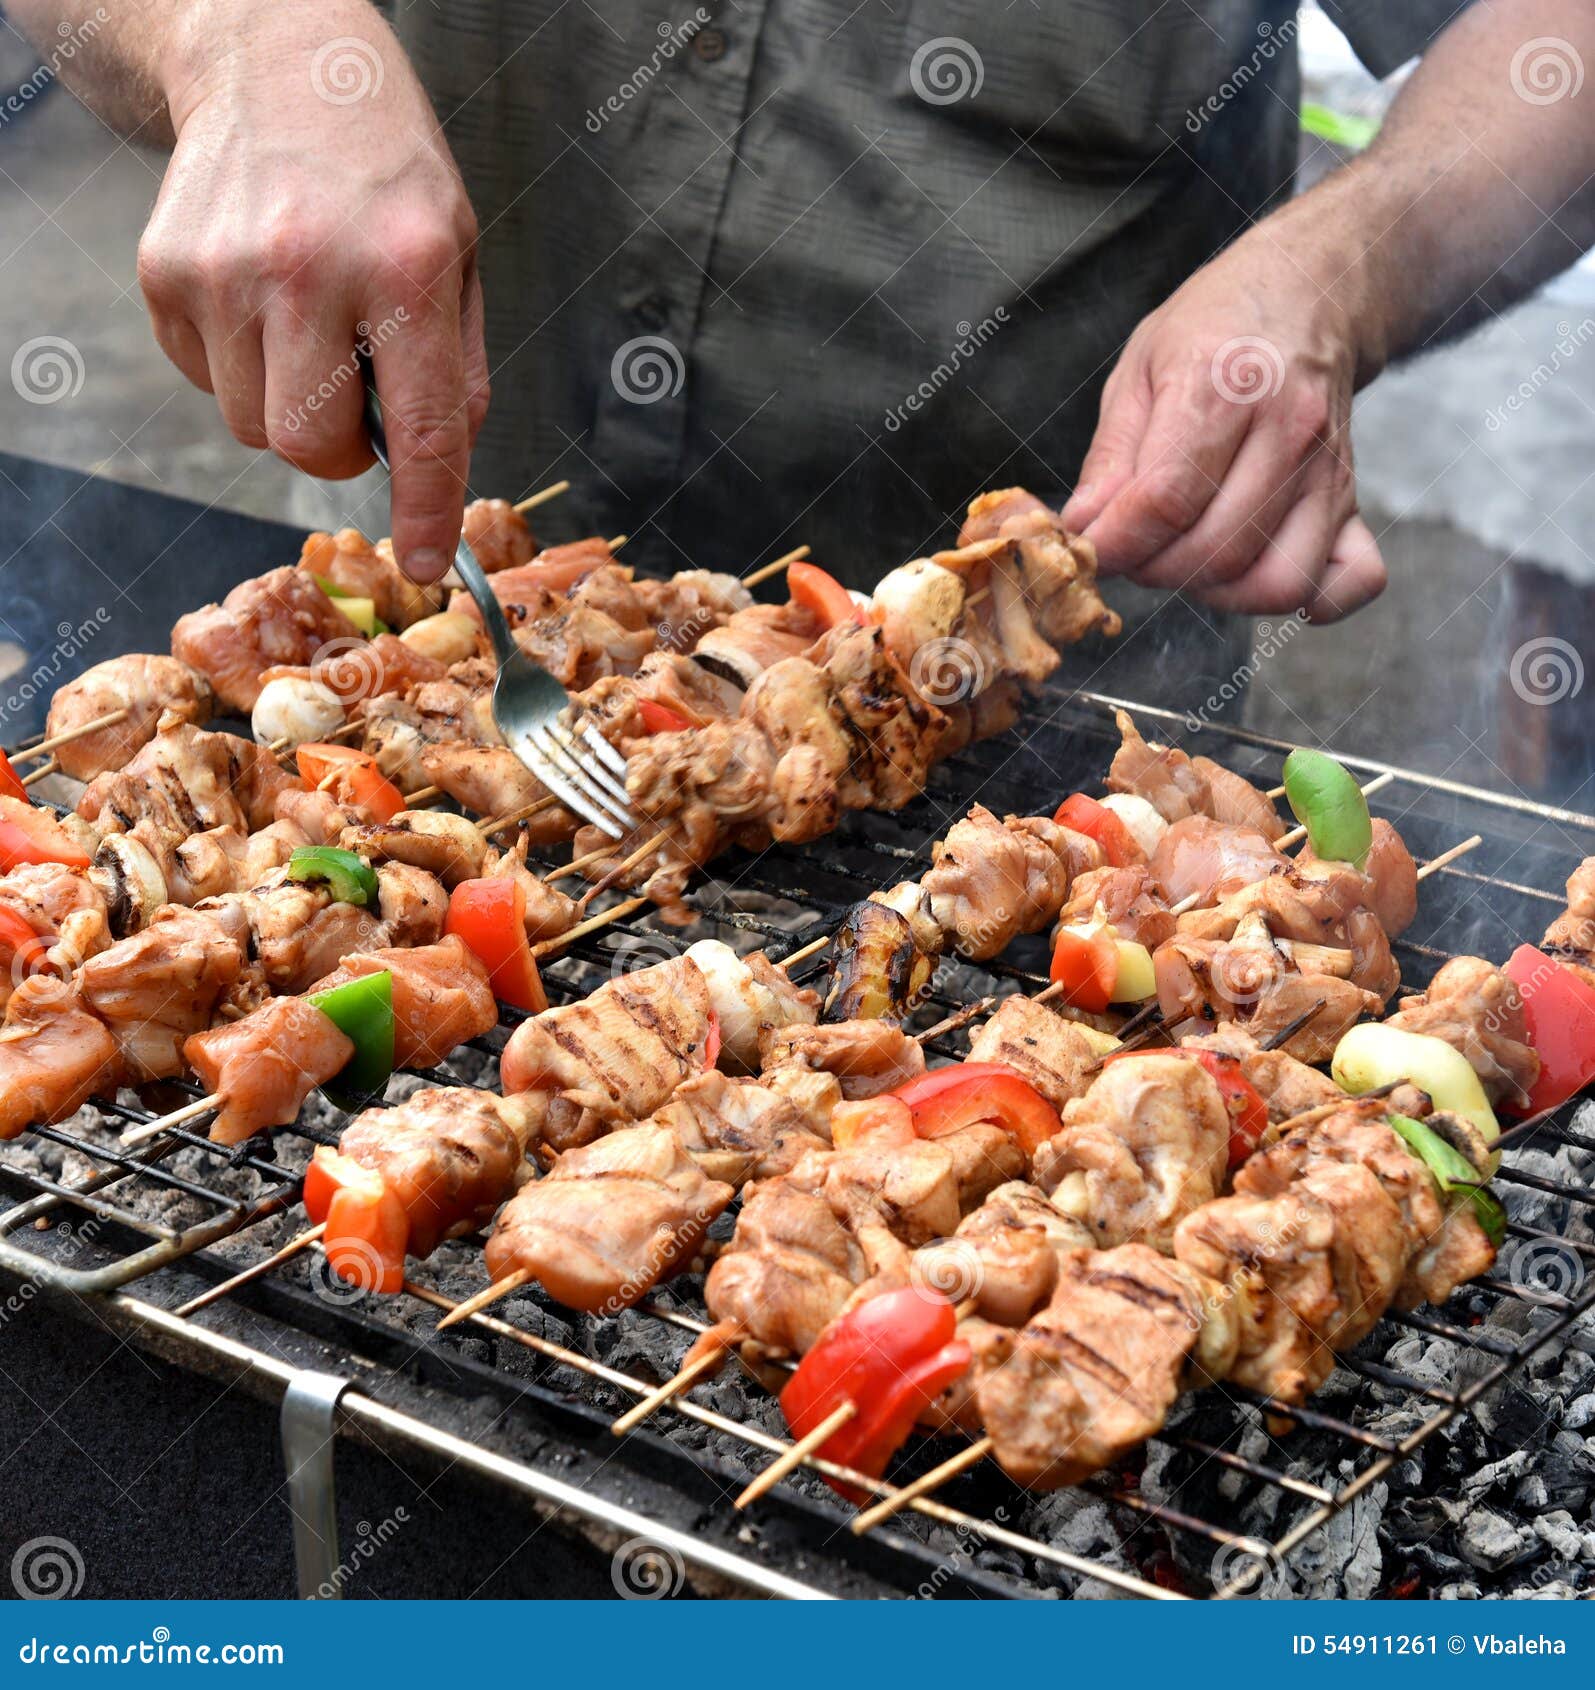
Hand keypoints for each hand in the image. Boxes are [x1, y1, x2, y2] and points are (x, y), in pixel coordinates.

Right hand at [136, 0, 486, 581]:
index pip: (420, 427)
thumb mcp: (459, 254)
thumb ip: (457, 369)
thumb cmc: (384, 171)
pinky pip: (208, 381)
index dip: (425, 511)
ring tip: (308, 324)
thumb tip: (441, 468)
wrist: (274, 59)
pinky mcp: (165, 272)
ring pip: (254, 425)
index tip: (426, 566)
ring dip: (289, 403)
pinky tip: (262, 299)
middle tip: (358, 402)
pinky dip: (242, 365)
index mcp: (405, 268)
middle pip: (310, 445)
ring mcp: (223, 270)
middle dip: (340, 449)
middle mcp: (308, 269)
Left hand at [1061, 228, 1385, 622]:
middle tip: (1136, 545)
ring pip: (1276, 582)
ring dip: (1216, 592)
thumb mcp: (1140, 369)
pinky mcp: (1352, 501)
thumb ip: (1110, 458)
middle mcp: (1290, 430)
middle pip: (1216, 550)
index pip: (1165, 501)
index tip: (1089, 546)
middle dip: (1155, 568)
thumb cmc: (1215, 327)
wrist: (1308, 292)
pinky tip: (1258, 575)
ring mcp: (1329, 470)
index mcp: (1226, 384)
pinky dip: (1308, 602)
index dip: (1116, 543)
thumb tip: (1082, 530)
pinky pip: (1347, 583)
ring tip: (1186, 556)